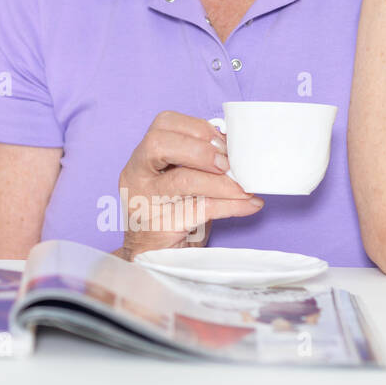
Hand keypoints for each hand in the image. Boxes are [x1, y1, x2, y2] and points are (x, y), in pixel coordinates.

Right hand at [116, 111, 262, 260]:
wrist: (151, 259)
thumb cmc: (170, 215)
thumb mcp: (178, 181)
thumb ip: (197, 163)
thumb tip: (237, 151)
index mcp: (141, 158)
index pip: (162, 125)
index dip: (196, 128)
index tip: (222, 141)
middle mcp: (136, 176)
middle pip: (159, 144)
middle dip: (200, 150)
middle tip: (227, 164)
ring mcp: (145, 201)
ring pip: (182, 180)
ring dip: (221, 182)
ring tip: (245, 187)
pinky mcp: (161, 226)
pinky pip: (200, 210)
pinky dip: (231, 206)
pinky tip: (249, 205)